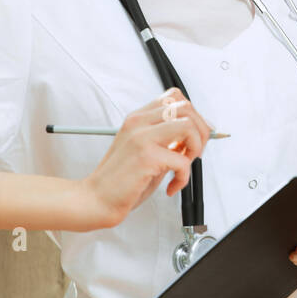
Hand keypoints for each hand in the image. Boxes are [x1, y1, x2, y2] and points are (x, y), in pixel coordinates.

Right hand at [76, 88, 211, 230]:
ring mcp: (141, 137)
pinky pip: (182, 161)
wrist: (96, 199)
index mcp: (137, 118)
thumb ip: (168, 140)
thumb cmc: (122, 180)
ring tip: (183, 166)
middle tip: (193, 154)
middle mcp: (138, 122)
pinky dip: (184, 177)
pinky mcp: (146, 156)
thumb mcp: (147, 151)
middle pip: (186, 107)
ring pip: (188, 125)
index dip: (193, 116)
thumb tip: (199, 134)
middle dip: (200, 131)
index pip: (174, 97)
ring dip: (195, 148)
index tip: (194, 137)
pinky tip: (171, 187)